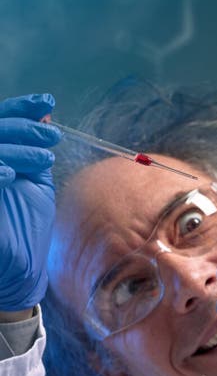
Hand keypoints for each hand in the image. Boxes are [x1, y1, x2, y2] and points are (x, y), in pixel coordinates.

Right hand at [0, 94, 61, 311]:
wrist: (18, 271)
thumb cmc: (26, 230)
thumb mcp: (34, 184)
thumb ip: (34, 152)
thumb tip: (45, 117)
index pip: (1, 120)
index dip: (22, 109)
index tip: (48, 103)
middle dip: (23, 128)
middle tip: (52, 137)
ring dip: (15, 149)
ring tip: (45, 159)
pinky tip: (11, 176)